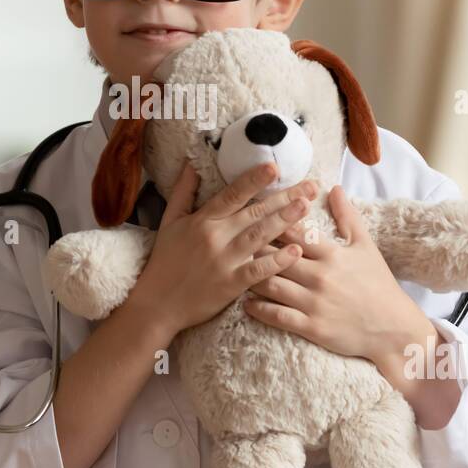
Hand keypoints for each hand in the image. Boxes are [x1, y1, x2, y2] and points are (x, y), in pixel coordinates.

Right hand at [128, 161, 317, 340]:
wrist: (157, 303)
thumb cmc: (165, 261)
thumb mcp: (169, 222)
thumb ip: (182, 192)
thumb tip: (190, 164)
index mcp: (203, 220)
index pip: (232, 194)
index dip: (254, 179)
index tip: (275, 166)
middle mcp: (215, 237)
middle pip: (255, 212)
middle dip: (284, 197)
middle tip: (310, 186)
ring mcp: (224, 261)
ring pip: (260, 236)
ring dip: (285, 221)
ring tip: (306, 207)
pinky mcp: (231, 284)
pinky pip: (258, 270)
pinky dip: (277, 261)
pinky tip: (296, 252)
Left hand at [244, 185, 437, 367]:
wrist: (393, 328)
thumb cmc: (378, 283)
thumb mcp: (366, 246)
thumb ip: (347, 216)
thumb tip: (333, 188)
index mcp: (332, 254)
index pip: (294, 232)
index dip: (271, 222)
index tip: (253, 215)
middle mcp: (320, 276)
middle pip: (276, 256)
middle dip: (254, 248)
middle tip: (234, 241)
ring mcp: (314, 303)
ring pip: (272, 285)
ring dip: (251, 277)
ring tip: (235, 270)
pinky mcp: (312, 327)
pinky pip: (278, 316)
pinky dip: (259, 309)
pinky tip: (245, 303)